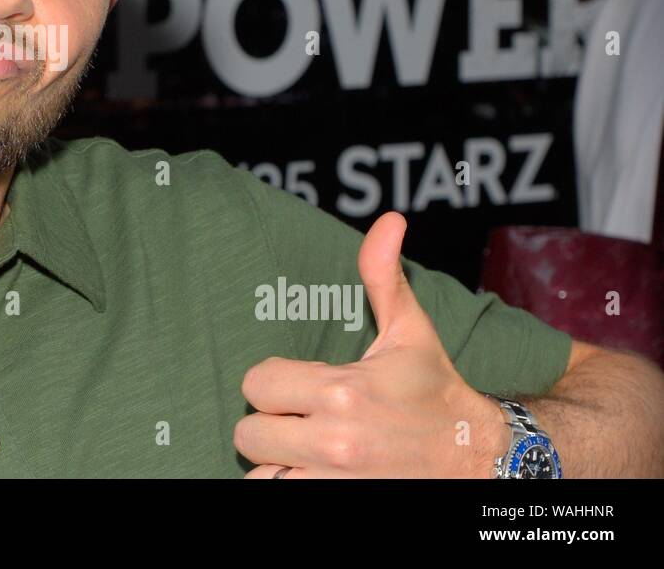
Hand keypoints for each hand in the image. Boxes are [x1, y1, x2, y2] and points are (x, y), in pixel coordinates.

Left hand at [235, 211, 503, 477]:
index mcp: (342, 390)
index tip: (299, 385)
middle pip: (249, 433)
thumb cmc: (435, 390)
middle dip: (271, 423)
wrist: (479, 458)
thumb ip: (384, 276)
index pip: (256, 383)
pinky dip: (289, 485)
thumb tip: (389, 221)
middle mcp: (335, 442)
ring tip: (304, 449)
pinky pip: (279, 497)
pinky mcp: (339, 506)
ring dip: (277, 462)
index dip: (272, 382)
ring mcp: (336, 482)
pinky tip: (313, 471)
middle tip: (302, 418)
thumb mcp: (410, 331)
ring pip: (260, 473)